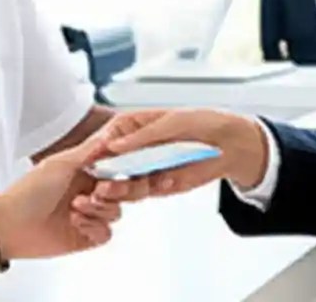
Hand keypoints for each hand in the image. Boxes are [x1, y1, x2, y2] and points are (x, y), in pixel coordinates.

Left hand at [0, 138, 120, 259]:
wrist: (11, 224)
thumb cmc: (29, 191)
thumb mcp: (60, 164)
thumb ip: (89, 151)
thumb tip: (110, 136)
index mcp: (83, 173)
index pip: (115, 172)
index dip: (120, 173)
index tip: (112, 174)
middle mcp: (87, 193)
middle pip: (120, 194)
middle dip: (113, 193)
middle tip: (97, 191)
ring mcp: (87, 216)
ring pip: (114, 213)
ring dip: (98, 210)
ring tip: (75, 207)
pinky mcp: (85, 237)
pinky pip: (105, 234)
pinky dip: (94, 228)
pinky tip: (76, 222)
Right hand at [92, 109, 268, 202]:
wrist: (228, 143)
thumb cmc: (200, 122)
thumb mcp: (171, 123)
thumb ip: (142, 136)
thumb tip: (113, 145)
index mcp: (131, 126)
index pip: (105, 137)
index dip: (95, 149)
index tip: (87, 159)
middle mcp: (132, 148)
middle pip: (108, 164)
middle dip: (102, 175)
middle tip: (101, 184)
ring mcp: (143, 168)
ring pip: (121, 182)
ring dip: (120, 189)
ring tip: (126, 188)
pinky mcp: (156, 185)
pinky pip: (143, 192)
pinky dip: (148, 191)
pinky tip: (164, 182)